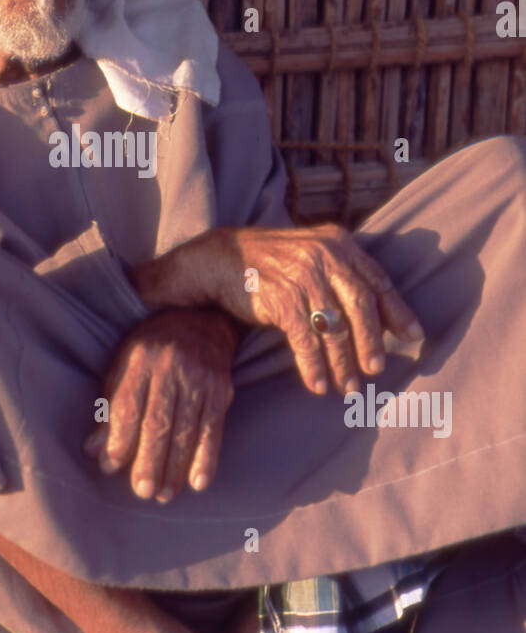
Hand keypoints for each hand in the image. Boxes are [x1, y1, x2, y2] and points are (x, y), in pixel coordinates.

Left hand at [83, 307, 238, 503]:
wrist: (203, 317)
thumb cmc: (153, 347)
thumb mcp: (124, 364)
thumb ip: (110, 406)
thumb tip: (93, 451)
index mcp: (139, 360)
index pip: (128, 407)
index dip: (119, 440)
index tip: (110, 468)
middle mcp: (170, 367)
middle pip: (158, 422)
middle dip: (149, 460)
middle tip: (142, 491)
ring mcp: (199, 378)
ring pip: (186, 431)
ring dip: (175, 468)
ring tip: (164, 495)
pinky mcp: (221, 390)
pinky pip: (213, 429)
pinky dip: (207, 458)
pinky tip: (197, 483)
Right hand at [131, 224, 423, 396]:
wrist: (219, 259)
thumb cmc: (268, 262)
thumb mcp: (310, 253)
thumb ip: (341, 273)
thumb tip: (378, 313)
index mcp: (338, 244)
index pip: (377, 280)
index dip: (397, 310)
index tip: (413, 336)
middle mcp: (324, 257)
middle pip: (361, 306)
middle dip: (371, 342)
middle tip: (376, 369)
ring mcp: (303, 278)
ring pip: (334, 328)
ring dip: (343, 363)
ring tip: (348, 387)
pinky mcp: (282, 300)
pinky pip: (305, 340)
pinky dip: (313, 366)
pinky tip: (317, 384)